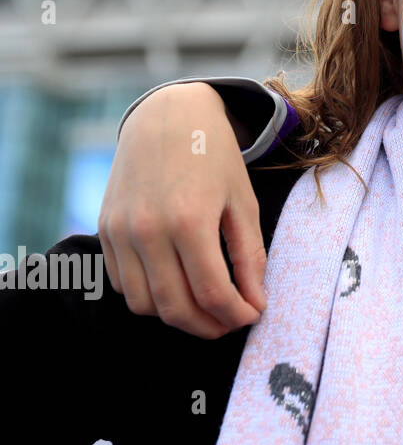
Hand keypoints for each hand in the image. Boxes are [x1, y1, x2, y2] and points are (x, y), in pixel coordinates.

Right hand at [98, 82, 265, 337]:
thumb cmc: (214, 158)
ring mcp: (120, 232)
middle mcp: (148, 230)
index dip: (235, 315)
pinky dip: (149, 296)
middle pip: (174, 308)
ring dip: (176, 316)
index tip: (252, 316)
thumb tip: (256, 303)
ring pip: (143, 304)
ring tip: (205, 308)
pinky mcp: (105, 230)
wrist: (168, 118)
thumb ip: (250, 256)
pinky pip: (122, 284)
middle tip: (229, 322)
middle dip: (207, 326)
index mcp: (190, 221)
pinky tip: (176, 286)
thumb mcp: (243, 203)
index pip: (212, 293)